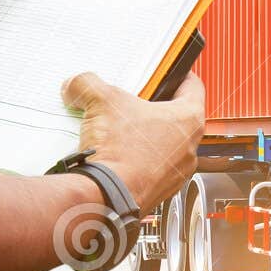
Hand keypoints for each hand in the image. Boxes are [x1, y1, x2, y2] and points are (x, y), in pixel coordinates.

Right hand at [62, 72, 205, 209]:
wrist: (106, 197)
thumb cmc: (119, 152)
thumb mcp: (101, 101)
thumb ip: (88, 85)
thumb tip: (77, 85)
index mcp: (188, 120)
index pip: (193, 87)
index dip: (178, 75)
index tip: (169, 73)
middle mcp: (189, 149)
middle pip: (176, 118)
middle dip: (152, 109)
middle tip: (132, 103)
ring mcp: (176, 173)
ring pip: (164, 146)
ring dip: (145, 138)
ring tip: (119, 132)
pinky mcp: (160, 192)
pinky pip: (152, 169)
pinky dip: (137, 162)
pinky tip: (115, 156)